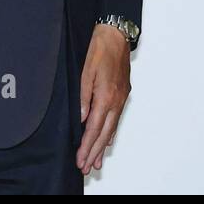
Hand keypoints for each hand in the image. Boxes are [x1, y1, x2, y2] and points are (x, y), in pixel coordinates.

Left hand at [76, 23, 129, 174]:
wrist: (117, 35)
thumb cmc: (100, 48)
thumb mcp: (85, 71)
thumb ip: (83, 96)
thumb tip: (82, 118)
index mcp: (105, 95)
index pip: (94, 128)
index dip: (87, 146)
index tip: (80, 159)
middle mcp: (116, 100)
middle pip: (105, 133)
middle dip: (95, 152)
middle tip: (87, 168)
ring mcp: (121, 97)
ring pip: (112, 128)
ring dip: (103, 146)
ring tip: (97, 161)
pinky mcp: (123, 93)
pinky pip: (117, 118)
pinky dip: (111, 132)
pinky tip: (107, 140)